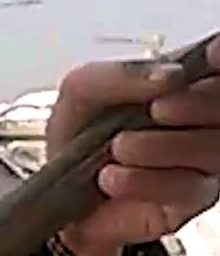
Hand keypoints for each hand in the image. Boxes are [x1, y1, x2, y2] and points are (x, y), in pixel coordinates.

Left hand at [46, 41, 219, 255]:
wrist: (53, 190)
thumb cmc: (76, 134)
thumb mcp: (83, 91)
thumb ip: (122, 75)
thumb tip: (171, 76)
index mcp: (183, 85)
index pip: (217, 68)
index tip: (210, 55)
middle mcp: (202, 121)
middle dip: (198, 104)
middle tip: (157, 110)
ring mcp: (203, 162)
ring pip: (214, 149)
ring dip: (164, 146)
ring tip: (118, 148)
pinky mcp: (190, 200)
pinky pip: (191, 188)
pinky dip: (147, 181)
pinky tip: (112, 178)